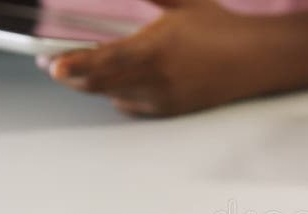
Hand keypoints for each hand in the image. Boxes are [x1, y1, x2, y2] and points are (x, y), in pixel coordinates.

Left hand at [39, 0, 278, 115]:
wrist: (255, 59)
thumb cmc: (221, 27)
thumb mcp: (182, 1)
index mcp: (157, 48)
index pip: (105, 60)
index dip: (75, 64)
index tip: (52, 64)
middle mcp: (158, 78)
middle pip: (101, 85)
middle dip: (74, 77)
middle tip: (56, 66)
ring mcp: (164, 97)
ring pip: (114, 96)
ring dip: (94, 85)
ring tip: (81, 70)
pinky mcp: (172, 109)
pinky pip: (133, 105)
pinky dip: (118, 94)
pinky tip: (117, 82)